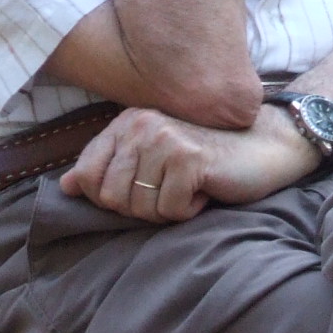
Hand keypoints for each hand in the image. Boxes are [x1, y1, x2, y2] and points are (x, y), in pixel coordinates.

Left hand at [61, 103, 318, 220]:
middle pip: (112, 199)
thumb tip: (67, 186)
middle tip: (173, 187)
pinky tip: (207, 187)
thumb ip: (110, 168)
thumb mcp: (153, 159)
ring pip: (141, 208)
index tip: (146, 187)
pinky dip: (191, 210)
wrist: (266, 145)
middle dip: (144, 207)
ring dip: (169, 209)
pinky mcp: (188, 159)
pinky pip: (171, 211)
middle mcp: (140, 125)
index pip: (88, 177)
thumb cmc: (208, 159)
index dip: (113, 197)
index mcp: (126, 122)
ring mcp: (164, 139)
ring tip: (191, 185)